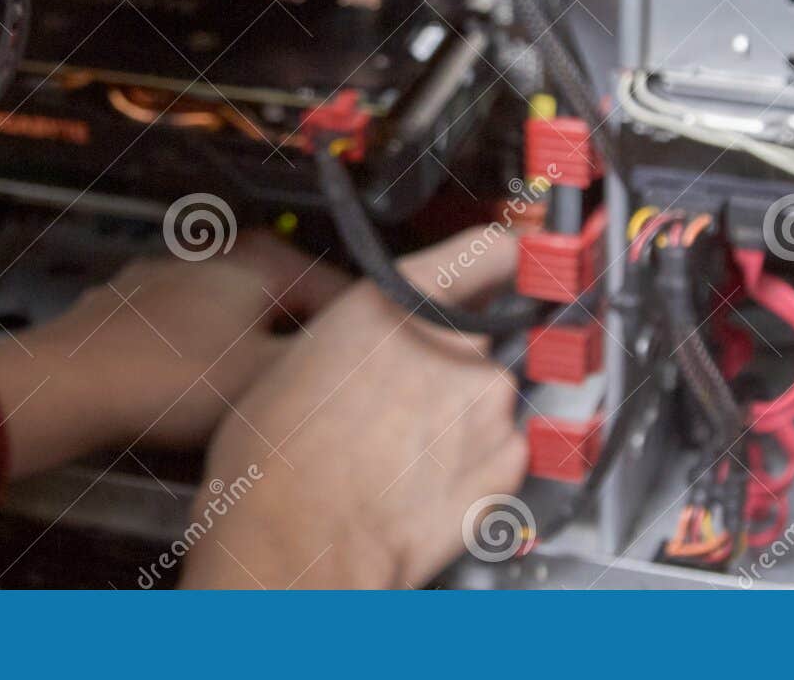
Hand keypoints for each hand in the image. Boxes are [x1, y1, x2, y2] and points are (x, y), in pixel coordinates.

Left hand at [0, 231, 348, 505]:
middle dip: (303, 331)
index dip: (358, 328)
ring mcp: (166, 273)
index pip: (334, 287)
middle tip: (317, 380)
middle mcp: (217, 256)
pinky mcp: (127, 301)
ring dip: (252, 336)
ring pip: (232, 305)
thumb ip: (319, 359)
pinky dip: (203, 343)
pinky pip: (187, 321)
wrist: (70, 383)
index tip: (370, 367)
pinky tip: (196, 378)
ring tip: (260, 383)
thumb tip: (357, 349)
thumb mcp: (266, 377)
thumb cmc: (177, 378)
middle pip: (282, 293)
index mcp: (260, 265)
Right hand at [180, 229, 527, 588]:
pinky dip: (472, 462)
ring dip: (456, 416)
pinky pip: (499, 448)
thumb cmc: (277, 460)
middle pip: (476, 334)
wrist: (297, 544)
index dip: (503, 254)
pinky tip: (421, 482)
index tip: (516, 257)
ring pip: (484, 396)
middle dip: (447, 363)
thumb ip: (364, 332)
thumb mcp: (300, 358)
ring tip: (399, 453)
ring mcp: (489, 403)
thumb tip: (373, 339)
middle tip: (398, 402)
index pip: (485, 250)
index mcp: (402, 301)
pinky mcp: (508, 462)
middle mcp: (457, 341)